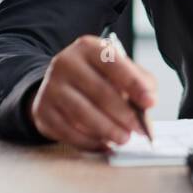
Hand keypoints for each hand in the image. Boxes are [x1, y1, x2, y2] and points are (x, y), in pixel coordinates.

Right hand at [29, 34, 157, 150]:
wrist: (58, 84)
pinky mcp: (42, 112)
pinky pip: (68, 131)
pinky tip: (105, 145)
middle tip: (139, 128)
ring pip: (82, 114)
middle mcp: (65, 63)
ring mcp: (51, 88)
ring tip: (124, 139)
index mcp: (88, 47)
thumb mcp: (118, 69)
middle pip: (99, 91)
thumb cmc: (97, 77)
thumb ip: (139, 81)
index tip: (150, 102)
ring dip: (107, 130)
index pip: (113, 63)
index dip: (134, 84)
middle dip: (123, 114)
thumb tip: (149, 101)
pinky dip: (90, 142)